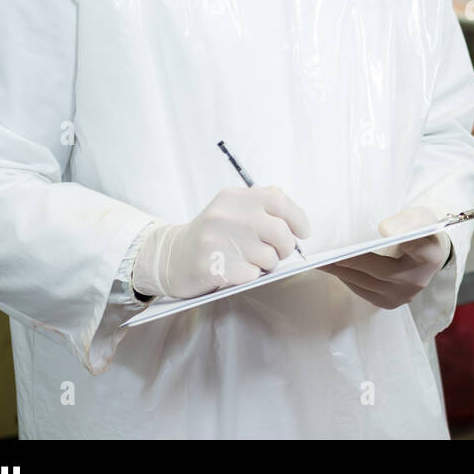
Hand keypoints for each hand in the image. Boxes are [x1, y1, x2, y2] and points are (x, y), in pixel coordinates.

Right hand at [132, 186, 310, 298]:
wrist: (170, 257)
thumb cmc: (212, 234)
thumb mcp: (232, 209)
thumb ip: (261, 207)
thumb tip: (297, 223)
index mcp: (233, 198)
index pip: (278, 200)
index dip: (298, 217)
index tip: (303, 232)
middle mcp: (225, 215)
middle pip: (280, 233)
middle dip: (285, 247)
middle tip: (277, 252)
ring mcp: (217, 241)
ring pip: (269, 257)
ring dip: (267, 264)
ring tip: (249, 260)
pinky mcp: (212, 267)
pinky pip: (252, 274)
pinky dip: (250, 275)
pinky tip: (236, 270)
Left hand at [322, 206, 451, 309]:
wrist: (427, 254)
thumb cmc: (420, 232)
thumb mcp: (421, 217)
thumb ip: (409, 220)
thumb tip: (385, 231)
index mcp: (430, 255)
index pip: (412, 247)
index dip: (391, 244)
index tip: (375, 235)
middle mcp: (418, 281)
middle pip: (380, 272)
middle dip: (350, 262)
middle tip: (324, 255)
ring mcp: (403, 296)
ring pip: (367, 284)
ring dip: (343, 273)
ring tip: (321, 262)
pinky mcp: (390, 303)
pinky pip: (363, 292)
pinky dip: (348, 279)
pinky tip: (334, 269)